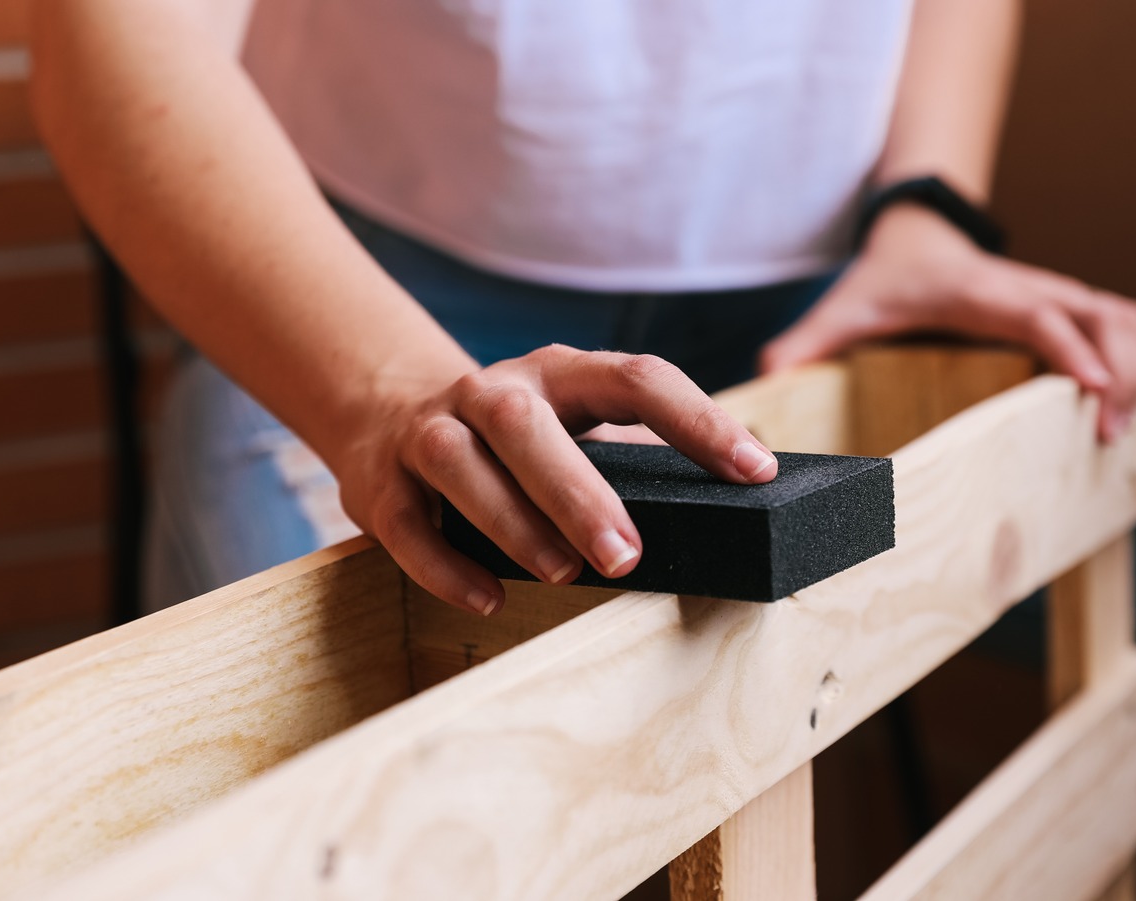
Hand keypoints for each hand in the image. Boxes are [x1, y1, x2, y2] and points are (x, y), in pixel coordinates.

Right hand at [331, 345, 778, 615]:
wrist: (386, 409)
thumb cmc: (518, 436)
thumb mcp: (577, 424)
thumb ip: (639, 460)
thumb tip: (736, 514)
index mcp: (561, 372)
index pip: (638, 378)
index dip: (698, 420)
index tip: (755, 470)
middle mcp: (492, 391)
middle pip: (527, 423)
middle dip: (579, 490)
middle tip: (627, 556)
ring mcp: (430, 431)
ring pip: (462, 462)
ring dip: (514, 519)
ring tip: (562, 574)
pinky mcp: (381, 483)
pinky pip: (407, 524)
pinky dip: (446, 564)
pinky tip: (487, 598)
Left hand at [759, 205, 1135, 440]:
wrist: (914, 234)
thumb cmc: (882, 281)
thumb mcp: (841, 311)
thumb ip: (803, 346)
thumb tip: (764, 384)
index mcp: (980, 292)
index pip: (1040, 315)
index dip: (1069, 350)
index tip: (1087, 392)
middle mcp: (1029, 289)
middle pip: (1103, 319)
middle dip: (1119, 373)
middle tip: (1106, 435)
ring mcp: (1058, 295)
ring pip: (1128, 318)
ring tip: (1122, 426)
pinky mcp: (1074, 307)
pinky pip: (1131, 323)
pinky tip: (1135, 400)